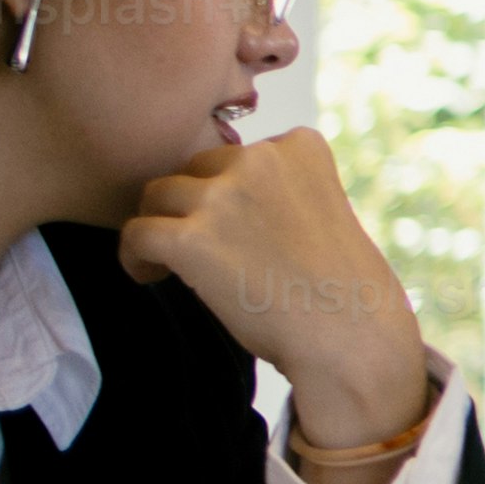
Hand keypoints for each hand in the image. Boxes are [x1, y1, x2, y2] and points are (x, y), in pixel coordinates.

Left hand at [119, 132, 429, 447]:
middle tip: (202, 248)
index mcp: (300, 147)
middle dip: (193, 204)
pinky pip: (137, 232)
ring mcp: (223, 198)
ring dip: (161, 225)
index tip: (237, 229)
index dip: (231, 192)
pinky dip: (135, 255)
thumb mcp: (323, 211)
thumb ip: (278, 191)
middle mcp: (259, 160)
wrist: (350, 336)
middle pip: (195, 168)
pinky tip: (150, 275)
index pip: (239, 154)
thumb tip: (217, 204)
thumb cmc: (341, 288)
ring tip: (169, 263)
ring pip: (158, 195)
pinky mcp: (192, 239)